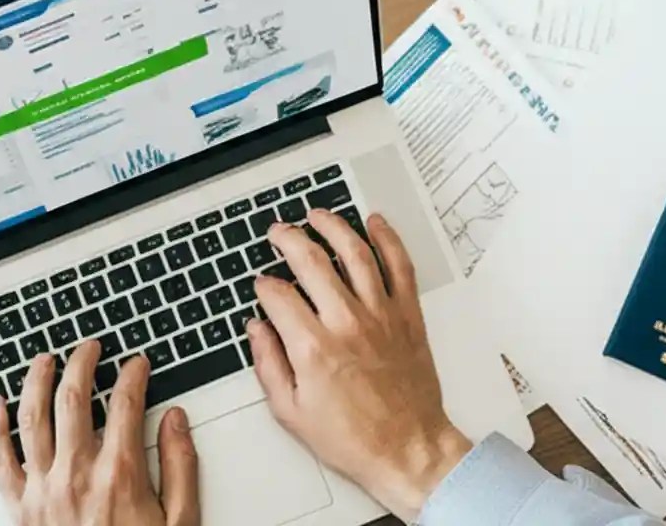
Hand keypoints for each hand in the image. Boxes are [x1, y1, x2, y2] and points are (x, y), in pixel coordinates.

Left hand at [0, 345, 199, 525]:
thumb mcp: (180, 522)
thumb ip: (181, 467)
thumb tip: (177, 422)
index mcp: (119, 475)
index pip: (126, 403)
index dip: (133, 375)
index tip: (137, 365)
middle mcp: (75, 474)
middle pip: (74, 398)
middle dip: (83, 362)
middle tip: (90, 347)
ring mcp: (42, 489)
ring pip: (32, 417)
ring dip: (37, 380)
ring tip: (45, 359)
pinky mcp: (17, 507)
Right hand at [247, 210, 472, 522]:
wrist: (408, 451)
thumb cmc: (353, 439)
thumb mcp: (291, 412)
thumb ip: (268, 364)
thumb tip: (256, 329)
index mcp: (312, 348)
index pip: (278, 294)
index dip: (263, 284)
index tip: (261, 284)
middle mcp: (346, 323)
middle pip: (311, 260)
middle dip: (288, 238)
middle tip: (279, 232)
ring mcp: (380, 315)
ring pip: (355, 252)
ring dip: (333, 225)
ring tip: (317, 215)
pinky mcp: (408, 316)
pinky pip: (399, 266)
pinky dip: (388, 239)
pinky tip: (376, 224)